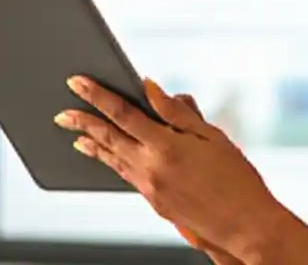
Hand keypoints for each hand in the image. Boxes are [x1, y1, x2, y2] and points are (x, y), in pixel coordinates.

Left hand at [55, 76, 280, 260]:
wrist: (245, 224)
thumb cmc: (236, 178)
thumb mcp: (212, 136)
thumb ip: (178, 113)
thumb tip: (151, 88)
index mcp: (167, 146)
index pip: (123, 113)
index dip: (98, 95)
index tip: (78, 82)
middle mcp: (151, 168)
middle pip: (108, 138)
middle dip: (83, 122)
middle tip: (62, 112)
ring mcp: (150, 188)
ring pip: (113, 160)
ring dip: (93, 144)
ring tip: (76, 135)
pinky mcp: (154, 203)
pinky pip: (127, 176)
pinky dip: (113, 162)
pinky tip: (110, 156)